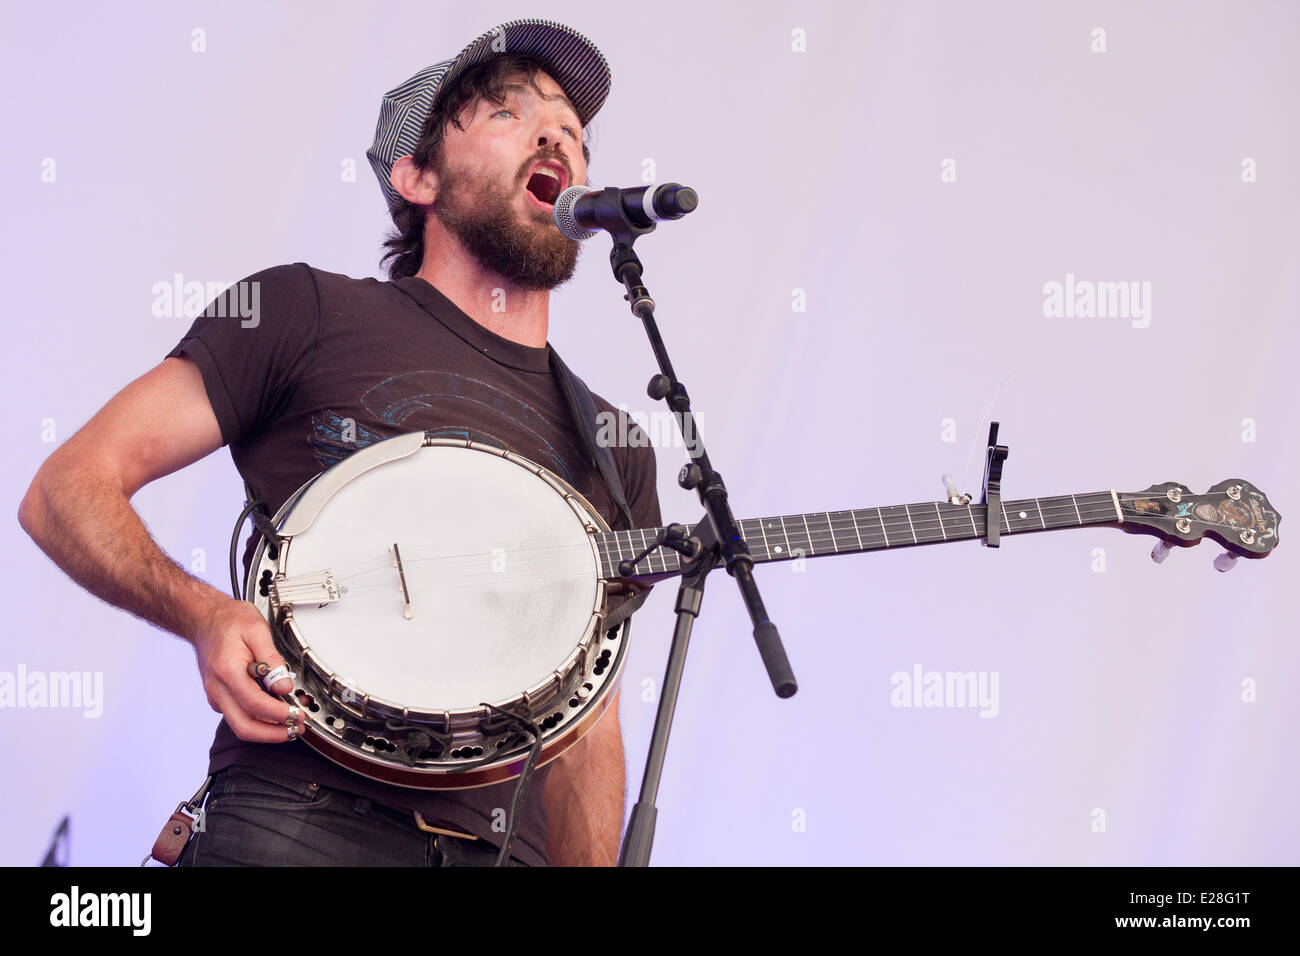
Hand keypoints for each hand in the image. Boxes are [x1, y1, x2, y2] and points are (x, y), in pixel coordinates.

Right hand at [191, 598, 305, 742]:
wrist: (204, 618)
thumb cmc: (228, 621)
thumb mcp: (257, 630)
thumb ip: (272, 659)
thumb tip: (284, 685)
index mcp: (227, 671)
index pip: (254, 704)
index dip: (278, 714)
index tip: (296, 714)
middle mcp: (218, 688)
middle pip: (243, 726)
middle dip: (272, 734)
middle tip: (296, 729)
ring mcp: (216, 695)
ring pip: (240, 725)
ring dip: (266, 731)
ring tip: (291, 724)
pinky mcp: (219, 697)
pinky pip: (238, 715)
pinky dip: (258, 719)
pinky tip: (276, 712)